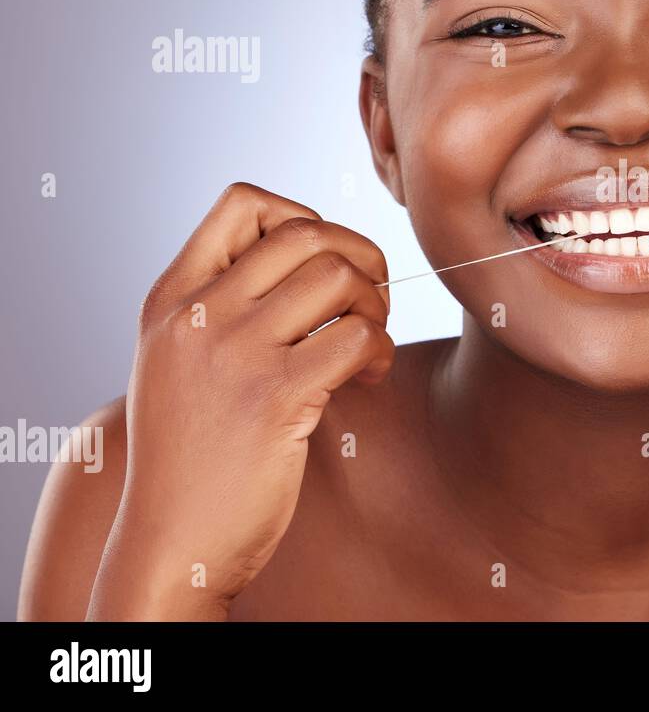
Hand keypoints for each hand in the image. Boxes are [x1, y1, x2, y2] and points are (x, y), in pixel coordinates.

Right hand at [89, 183, 393, 617]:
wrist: (172, 540)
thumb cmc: (195, 451)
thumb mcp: (181, 362)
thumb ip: (225, 306)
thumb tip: (322, 255)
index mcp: (172, 298)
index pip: (243, 203)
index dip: (304, 217)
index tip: (322, 266)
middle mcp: (197, 315)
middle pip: (308, 232)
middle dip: (362, 258)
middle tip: (369, 304)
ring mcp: (234, 352)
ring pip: (339, 277)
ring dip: (375, 307)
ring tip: (368, 346)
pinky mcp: (275, 396)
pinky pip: (357, 338)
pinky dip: (380, 352)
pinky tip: (368, 379)